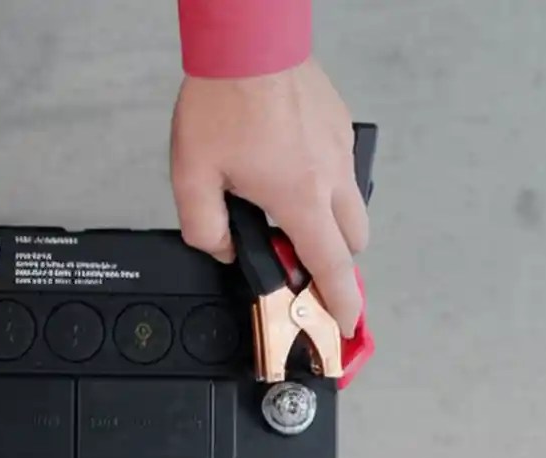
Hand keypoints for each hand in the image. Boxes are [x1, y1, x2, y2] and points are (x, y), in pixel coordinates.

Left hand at [170, 58, 366, 336]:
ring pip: (351, 205)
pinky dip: (323, 184)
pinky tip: (284, 168)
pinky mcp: (337, 125)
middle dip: (332, 262)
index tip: (345, 325)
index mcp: (300, 198)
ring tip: (283, 210)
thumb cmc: (222, 102)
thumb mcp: (192, 178)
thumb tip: (225, 249)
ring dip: (329, 222)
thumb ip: (205, 228)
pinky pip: (341, 169)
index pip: (333, 268)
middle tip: (297, 262)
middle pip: (353, 242)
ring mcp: (339, 149)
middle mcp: (331, 176)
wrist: (246, 44)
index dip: (342, 304)